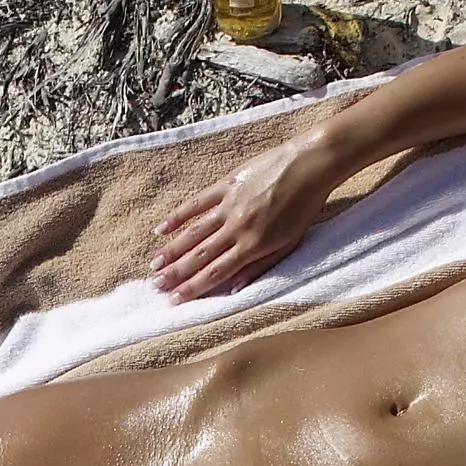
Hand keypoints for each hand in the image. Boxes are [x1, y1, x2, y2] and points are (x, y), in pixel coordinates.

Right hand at [150, 123, 351, 303]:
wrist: (311, 165)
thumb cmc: (305, 207)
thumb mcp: (289, 244)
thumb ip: (261, 267)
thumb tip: (236, 289)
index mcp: (254, 246)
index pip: (216, 272)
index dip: (193, 288)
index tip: (174, 300)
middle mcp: (237, 227)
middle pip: (199, 256)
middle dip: (175, 273)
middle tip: (155, 286)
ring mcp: (229, 204)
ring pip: (194, 232)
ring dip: (171, 250)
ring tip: (153, 265)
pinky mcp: (227, 184)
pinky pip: (197, 202)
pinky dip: (178, 216)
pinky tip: (161, 228)